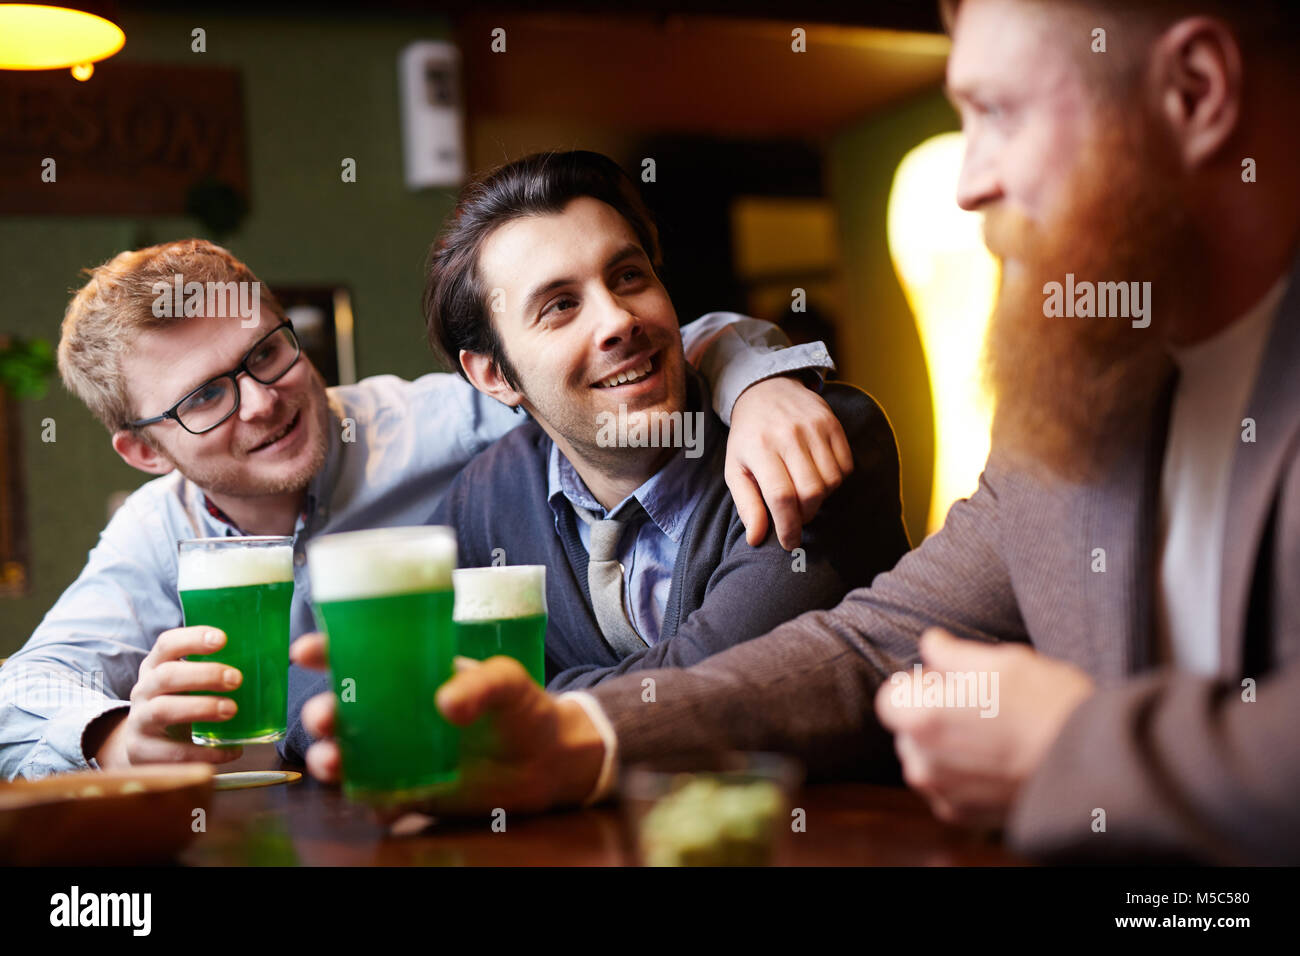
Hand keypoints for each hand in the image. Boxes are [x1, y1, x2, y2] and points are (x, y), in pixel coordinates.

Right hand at [91, 626, 244, 768]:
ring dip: (201, 707)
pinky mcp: (144, 752)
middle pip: (166, 675)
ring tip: (231, 709)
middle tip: (236, 679)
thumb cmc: (178, 704)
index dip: (192, 639)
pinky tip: (232, 749)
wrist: (143, 746)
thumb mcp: (186, 682)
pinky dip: (205, 752)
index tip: (223, 639)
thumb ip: (214, 670)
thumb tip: (272, 659)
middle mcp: (143, 690)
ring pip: (163, 710)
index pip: (167, 644)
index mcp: (156, 666)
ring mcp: (139, 721)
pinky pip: (174, 752)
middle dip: (204, 675)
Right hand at [290, 634, 604, 816]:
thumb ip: (482, 685)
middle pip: (341, 710)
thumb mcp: (508, 681)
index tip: (305, 652)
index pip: (358, 656)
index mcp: (411, 674)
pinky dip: (373, 804)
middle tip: (325, 719)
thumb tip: (446, 704)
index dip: (326, 651)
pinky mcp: (411, 793)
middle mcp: (395, 714)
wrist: (546, 762)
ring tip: (332, 763)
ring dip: (330, 760)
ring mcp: (399, 755)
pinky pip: (378, 801)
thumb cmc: (523, 707)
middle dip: (321, 713)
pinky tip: (380, 803)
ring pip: (348, 757)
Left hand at [726, 375, 852, 549]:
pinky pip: (846, 466)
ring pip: (832, 481)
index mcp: (760, 448)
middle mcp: (789, 435)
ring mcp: (814, 427)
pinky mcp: (833, 423)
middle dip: (806, 514)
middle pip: (811, 492)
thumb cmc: (748, 437)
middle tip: (796, 515)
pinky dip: (836, 480)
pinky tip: (819, 476)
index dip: (789, 526)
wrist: (766, 391)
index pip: (781, 497)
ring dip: (821, 498)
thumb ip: (746, 505)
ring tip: (805, 494)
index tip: (790, 542)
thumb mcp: (736, 469)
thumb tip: (756, 539)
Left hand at [873, 629, 1094, 828]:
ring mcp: (942, 793)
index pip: (890, 697)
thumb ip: (951, 653)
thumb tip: (931, 644)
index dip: (918, 685)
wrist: (1093, 765)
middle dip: (930, 715)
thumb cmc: (1048, 707)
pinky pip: (946, 786)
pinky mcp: (962, 815)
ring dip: (944, 746)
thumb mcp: (1001, 661)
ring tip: (990, 733)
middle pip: (906, 729)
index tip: (945, 681)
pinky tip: (994, 760)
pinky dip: (961, 773)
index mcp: (923, 718)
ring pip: (925, 759)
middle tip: (974, 705)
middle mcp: (923, 762)